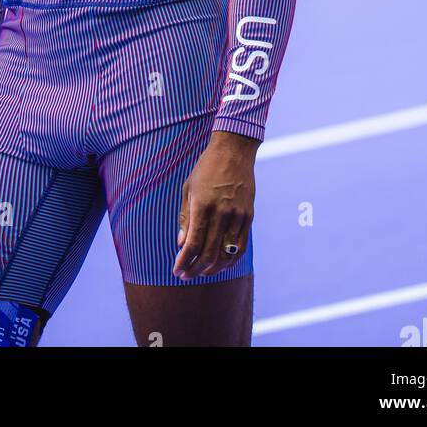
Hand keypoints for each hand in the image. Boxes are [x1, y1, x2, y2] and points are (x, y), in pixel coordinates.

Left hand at [173, 131, 256, 279]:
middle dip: (195, 268)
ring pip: (226, 253)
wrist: (233, 150)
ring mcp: (237, 215)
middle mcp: (221, 213)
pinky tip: (221, 264)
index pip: (193, 243)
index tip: (177, 271)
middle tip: (186, 275)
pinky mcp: (249, 216)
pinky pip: (240, 246)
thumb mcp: (189, 188)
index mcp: (202, 205)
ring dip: (213, 268)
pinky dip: (230, 259)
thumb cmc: (206, 168)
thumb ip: (186, 217)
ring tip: (201, 272)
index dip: (184, 261)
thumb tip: (182, 244)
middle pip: (209, 252)